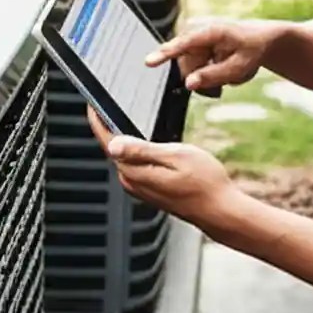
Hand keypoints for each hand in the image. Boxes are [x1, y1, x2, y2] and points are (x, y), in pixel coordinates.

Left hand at [87, 107, 242, 235]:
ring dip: (122, 138)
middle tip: (107, 103)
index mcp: (135, 172)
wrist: (220, 210)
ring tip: (121, 117)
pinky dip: (134, 151)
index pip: (108, 142)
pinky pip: (135, 166)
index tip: (92, 102)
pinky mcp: (150, 191)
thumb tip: (114, 143)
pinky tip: (142, 141)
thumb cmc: (205, 183)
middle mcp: (133, 182)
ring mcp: (141, 188)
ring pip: (124, 158)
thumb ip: (142, 150)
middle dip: (108, 126)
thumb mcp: (176, 156)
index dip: (98, 120)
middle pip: (113, 149)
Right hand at [145, 19, 277, 93]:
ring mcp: (191, 37)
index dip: (165, 54)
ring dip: (204, 77)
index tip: (148, 62)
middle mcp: (196, 30)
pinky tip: (217, 68)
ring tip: (225, 74)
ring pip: (186, 69)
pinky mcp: (190, 45)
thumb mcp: (238, 68)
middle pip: (186, 66)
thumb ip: (213, 76)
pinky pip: (189, 67)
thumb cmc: (251, 50)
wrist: (258, 39)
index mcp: (211, 31)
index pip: (184, 44)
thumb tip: (188, 84)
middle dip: (202, 79)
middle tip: (222, 85)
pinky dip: (202, 72)